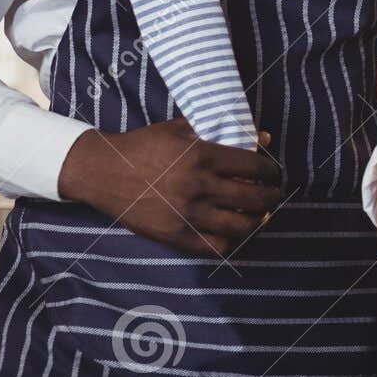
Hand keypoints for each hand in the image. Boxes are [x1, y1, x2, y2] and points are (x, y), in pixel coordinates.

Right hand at [57, 118, 281, 256]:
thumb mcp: (181, 128)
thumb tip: (264, 136)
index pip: (255, 167)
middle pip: (254, 199)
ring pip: (241, 226)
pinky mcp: (175, 236)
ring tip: (259, 215)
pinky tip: (235, 233)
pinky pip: (216, 247)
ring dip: (257, 221)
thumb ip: (223, 130)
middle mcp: (198, 187)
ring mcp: (187, 215)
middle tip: (273, 195)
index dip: (271, 171)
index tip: (272, 174)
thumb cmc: (144, 145)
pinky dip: (232, 242)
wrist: (104, 172)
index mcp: (202, 156)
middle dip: (271, 197)